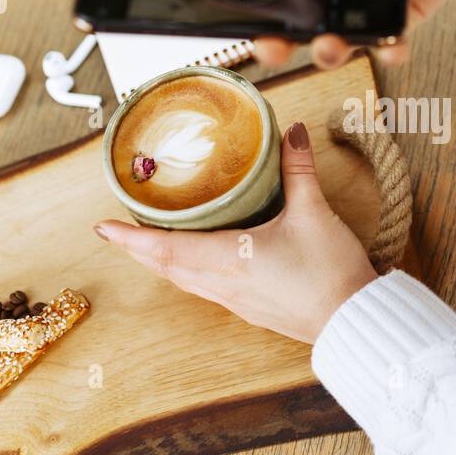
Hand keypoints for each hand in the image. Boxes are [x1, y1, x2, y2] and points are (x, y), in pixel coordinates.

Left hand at [94, 122, 376, 344]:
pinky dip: (187, 271)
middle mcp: (223, 283)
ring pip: (183, 280)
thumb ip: (298, 170)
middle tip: (120, 227)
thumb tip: (291, 132)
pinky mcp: (250, 308)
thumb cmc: (331, 273)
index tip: (102, 227)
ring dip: (161, 261)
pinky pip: (205, 288)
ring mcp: (235, 300)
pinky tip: (197, 260)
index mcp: (229, 259)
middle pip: (166, 266)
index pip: (165, 248)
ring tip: (149, 240)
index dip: (130, 238)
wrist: (353, 321)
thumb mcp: (315, 212)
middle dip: (139, 248)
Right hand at [255, 0, 455, 69]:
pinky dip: (388, 52)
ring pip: (336, 39)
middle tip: (274, 48)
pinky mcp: (398, 19)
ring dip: (328, 52)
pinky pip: (387, 45)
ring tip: (330, 48)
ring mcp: (362, 5)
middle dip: (278, 41)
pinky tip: (391, 49)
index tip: (246, 13)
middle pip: (295, 19)